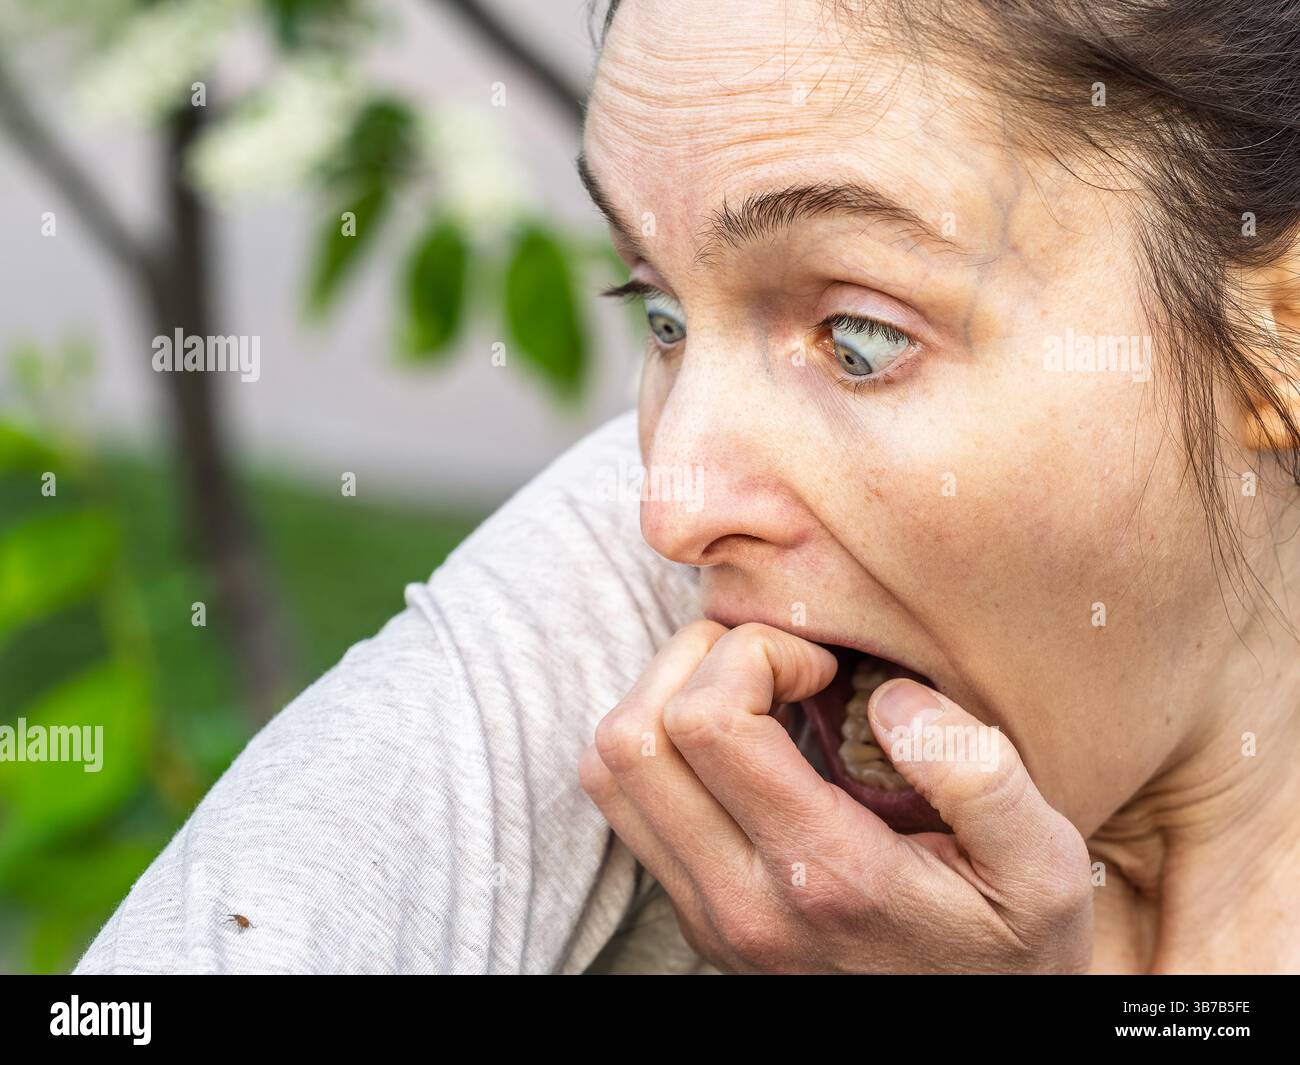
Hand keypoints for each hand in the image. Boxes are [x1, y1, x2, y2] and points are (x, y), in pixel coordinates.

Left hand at [579, 621, 1093, 972]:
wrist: (980, 1033)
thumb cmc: (1010, 947)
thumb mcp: (1040, 867)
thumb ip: (977, 774)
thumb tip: (883, 698)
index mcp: (824, 873)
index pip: (706, 723)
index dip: (754, 655)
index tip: (822, 667)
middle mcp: (740, 898)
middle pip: (631, 740)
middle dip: (694, 662)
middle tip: (774, 663)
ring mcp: (706, 912)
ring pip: (610, 771)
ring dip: (664, 700)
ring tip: (747, 690)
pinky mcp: (695, 913)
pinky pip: (627, 805)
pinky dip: (660, 746)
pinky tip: (735, 739)